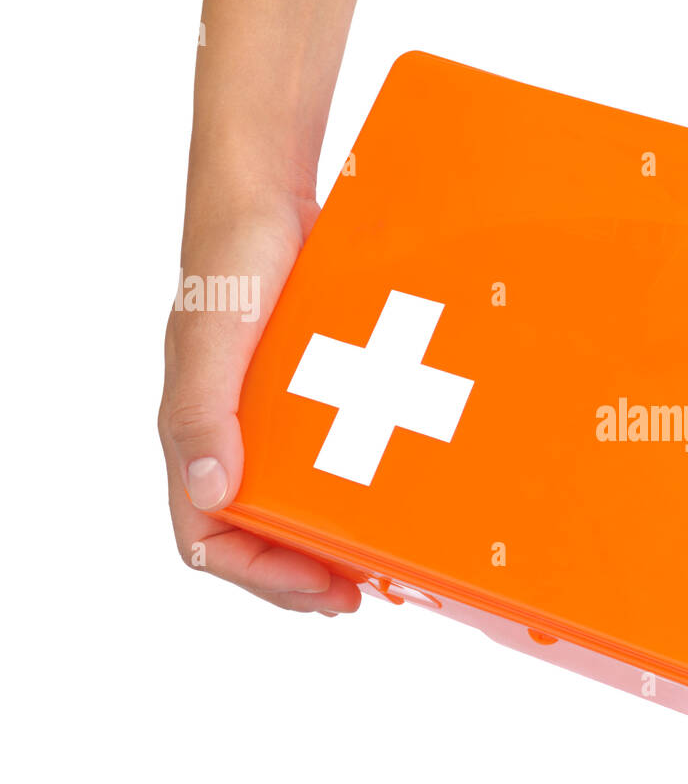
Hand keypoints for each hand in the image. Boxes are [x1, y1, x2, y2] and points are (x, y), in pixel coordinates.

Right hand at [160, 0, 358, 611]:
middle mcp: (231, 437)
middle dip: (305, 574)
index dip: (265, 579)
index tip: (328, 590)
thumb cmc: (231, 259)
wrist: (272, 193)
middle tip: (363, 590)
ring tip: (380, 560)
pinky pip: (325, 454)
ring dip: (330, 539)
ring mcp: (270, 418)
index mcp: (196, 436)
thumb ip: (204, 412)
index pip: (211, 539)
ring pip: (292, 502)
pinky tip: (395, 493)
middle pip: (256, 535)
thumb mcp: (214, 336)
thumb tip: (211, 495)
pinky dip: (353, 485)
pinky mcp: (306, 393)